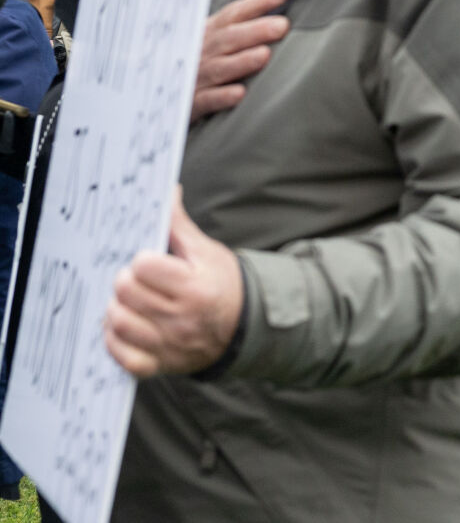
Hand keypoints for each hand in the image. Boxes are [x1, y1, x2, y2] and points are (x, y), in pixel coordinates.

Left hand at [105, 191, 243, 376]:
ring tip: (128, 303)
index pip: (143, 266)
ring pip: (119, 323)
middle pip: (125, 292)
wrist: (245, 328)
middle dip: (125, 281)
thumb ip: (179, 226)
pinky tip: (125, 328)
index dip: (141, 260)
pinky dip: (116, 342)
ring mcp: (170, 345)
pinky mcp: (161, 365)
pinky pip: (124, 357)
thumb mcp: (208, 252)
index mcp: (196, 286)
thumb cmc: (223, 284)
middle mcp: (182, 318)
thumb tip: (166, 193)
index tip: (149, 262)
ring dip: (117, 309)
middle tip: (136, 281)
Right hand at [192, 0, 289, 119]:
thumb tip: (277, 0)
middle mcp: (202, 51)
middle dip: (255, 31)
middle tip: (281, 25)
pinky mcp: (191, 103)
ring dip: (241, 61)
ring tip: (264, 55)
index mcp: (209, 32)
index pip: (234, 14)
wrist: (153, 93)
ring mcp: (196, 76)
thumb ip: (238, 23)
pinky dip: (221, 97)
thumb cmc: (192, 61)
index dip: (257, 2)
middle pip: (229, 38)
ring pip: (220, 68)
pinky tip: (239, 93)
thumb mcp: (209, 37)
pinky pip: (206, 100)